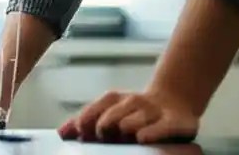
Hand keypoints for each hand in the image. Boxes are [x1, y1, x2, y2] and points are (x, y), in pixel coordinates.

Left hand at [59, 89, 197, 143]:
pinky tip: (142, 138)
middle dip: (104, 129)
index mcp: (114, 99)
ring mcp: (154, 111)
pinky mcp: (176, 121)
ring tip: (127, 137)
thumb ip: (85, 121)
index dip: (86, 122)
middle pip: (111, 118)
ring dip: (125, 131)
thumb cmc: (136, 113)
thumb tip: (62, 133)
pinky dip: (150, 133)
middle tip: (105, 138)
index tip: (83, 133)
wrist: (175, 100)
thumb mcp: (110, 111)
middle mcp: (134, 101)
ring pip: (132, 123)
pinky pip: (161, 127)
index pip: (94, 111)